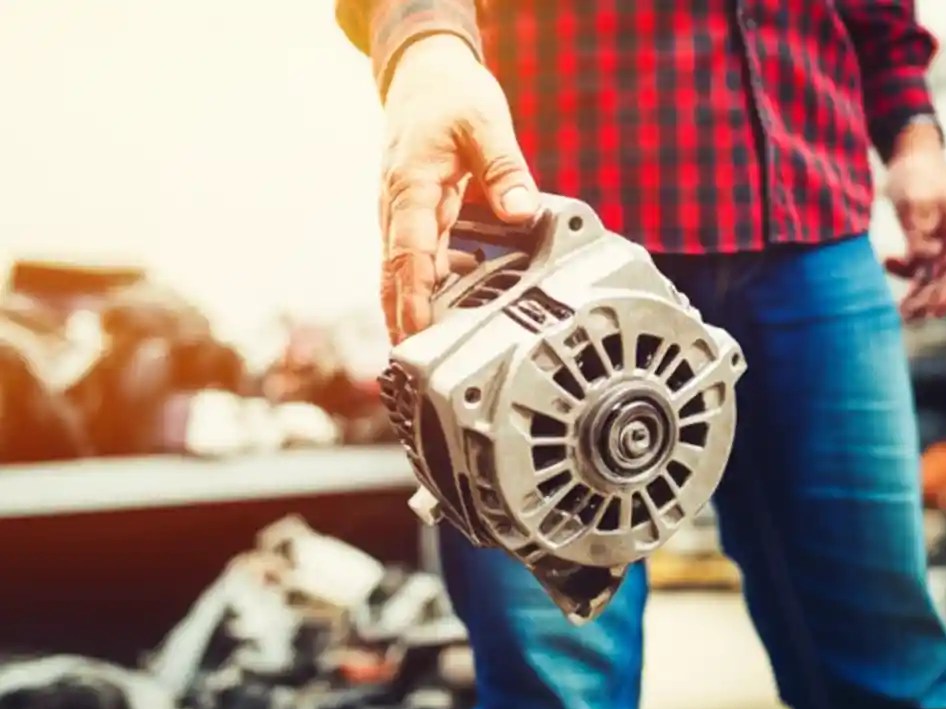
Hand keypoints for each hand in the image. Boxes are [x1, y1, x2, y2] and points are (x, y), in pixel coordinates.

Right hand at [379, 34, 539, 342]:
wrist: (423, 75)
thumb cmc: (450, 95)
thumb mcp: (486, 124)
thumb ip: (505, 170)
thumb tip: (521, 210)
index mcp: (412, 188)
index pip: (408, 255)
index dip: (413, 300)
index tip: (415, 336)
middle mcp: (399, 207)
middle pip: (397, 276)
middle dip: (404, 322)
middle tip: (416, 370)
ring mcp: (403, 214)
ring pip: (404, 272)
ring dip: (414, 311)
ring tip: (431, 356)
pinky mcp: (415, 215)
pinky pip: (419, 258)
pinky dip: (431, 286)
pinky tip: (457, 308)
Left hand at [883, 123, 945, 322]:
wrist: (912, 154)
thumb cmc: (916, 175)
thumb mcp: (914, 200)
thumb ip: (917, 231)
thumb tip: (920, 261)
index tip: (932, 313)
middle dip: (929, 301)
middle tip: (907, 318)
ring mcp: (942, 242)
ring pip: (933, 278)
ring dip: (918, 295)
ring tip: (899, 312)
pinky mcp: (926, 240)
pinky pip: (919, 267)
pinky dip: (905, 271)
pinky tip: (886, 262)